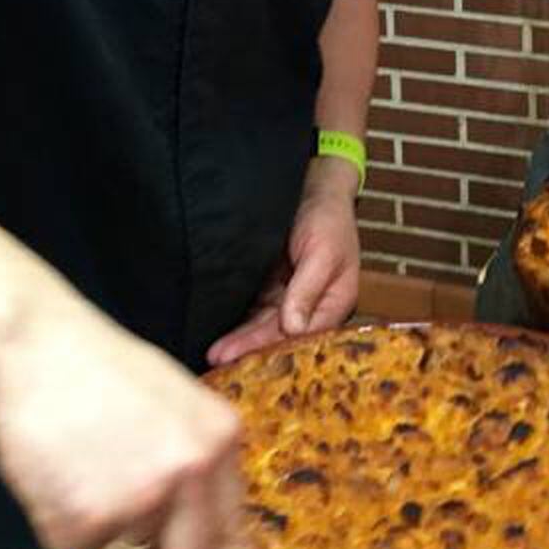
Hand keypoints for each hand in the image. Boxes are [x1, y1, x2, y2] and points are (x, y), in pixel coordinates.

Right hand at [0, 302, 261, 548]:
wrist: (35, 344)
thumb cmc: (98, 370)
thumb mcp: (174, 406)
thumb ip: (195, 467)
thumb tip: (208, 541)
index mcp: (219, 440)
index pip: (233, 529)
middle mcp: (193, 472)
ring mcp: (141, 498)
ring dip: (100, 538)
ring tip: (80, 474)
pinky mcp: (86, 518)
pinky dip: (58, 522)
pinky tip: (54, 471)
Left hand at [206, 181, 359, 367]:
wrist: (313, 190)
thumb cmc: (328, 218)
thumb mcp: (323, 252)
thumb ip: (307, 289)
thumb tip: (294, 327)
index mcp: (334, 302)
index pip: (305, 334)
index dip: (276, 346)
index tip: (249, 355)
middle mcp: (311, 307)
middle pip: (279, 334)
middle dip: (250, 347)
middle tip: (219, 358)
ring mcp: (289, 299)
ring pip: (263, 326)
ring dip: (240, 340)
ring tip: (214, 355)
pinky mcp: (271, 290)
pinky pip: (254, 312)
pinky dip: (239, 323)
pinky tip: (220, 335)